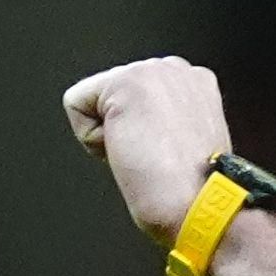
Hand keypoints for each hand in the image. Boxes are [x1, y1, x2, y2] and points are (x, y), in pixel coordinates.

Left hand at [62, 56, 236, 250]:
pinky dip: (91, 138)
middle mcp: (176, 68)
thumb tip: (141, 128)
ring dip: (112, 136)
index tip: (169, 157)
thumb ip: (167, 121)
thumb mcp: (188, 144)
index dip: (143, 136)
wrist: (199, 207)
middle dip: (126, 131)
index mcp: (196, 83)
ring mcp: (151, 71)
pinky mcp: (125, 82)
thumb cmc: (196, 194)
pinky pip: (76, 105)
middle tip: (157, 159)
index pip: (138, 98)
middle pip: (113, 95)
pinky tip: (128, 150)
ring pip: (95, 99)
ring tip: (146, 155)